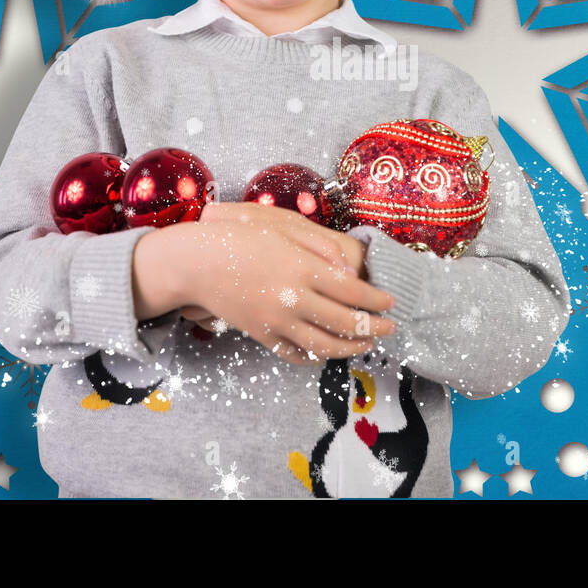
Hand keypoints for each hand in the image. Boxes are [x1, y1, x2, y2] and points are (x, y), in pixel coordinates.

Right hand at [178, 201, 394, 364]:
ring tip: (366, 344)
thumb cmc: (240, 238)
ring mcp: (277, 321)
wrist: (195, 262)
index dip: (377, 300)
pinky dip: (315, 357)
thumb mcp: (283, 231)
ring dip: (351, 349)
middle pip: (345, 322)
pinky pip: (295, 353)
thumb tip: (350, 271)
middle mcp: (293, 298)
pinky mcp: (262, 334)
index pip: (353, 291)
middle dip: (373, 328)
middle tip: (390, 328)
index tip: (391, 302)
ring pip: (324, 346)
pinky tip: (326, 352)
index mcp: (303, 268)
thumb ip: (321, 249)